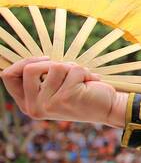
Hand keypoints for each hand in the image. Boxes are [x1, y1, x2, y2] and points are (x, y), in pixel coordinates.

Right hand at [1, 57, 127, 126]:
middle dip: (53, 63)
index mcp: (27, 104)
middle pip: (29, 68)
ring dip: (73, 68)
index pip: (7, 76)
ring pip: (55, 66)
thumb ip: (40, 76)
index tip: (45, 59)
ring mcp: (48, 104)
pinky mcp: (65, 98)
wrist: (108, 108)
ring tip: (82, 81)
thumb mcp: (56, 85)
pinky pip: (73, 70)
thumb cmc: (82, 92)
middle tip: (69, 70)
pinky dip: (85, 72)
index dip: (24, 62)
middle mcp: (34, 107)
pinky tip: (91, 84)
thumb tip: (24, 54)